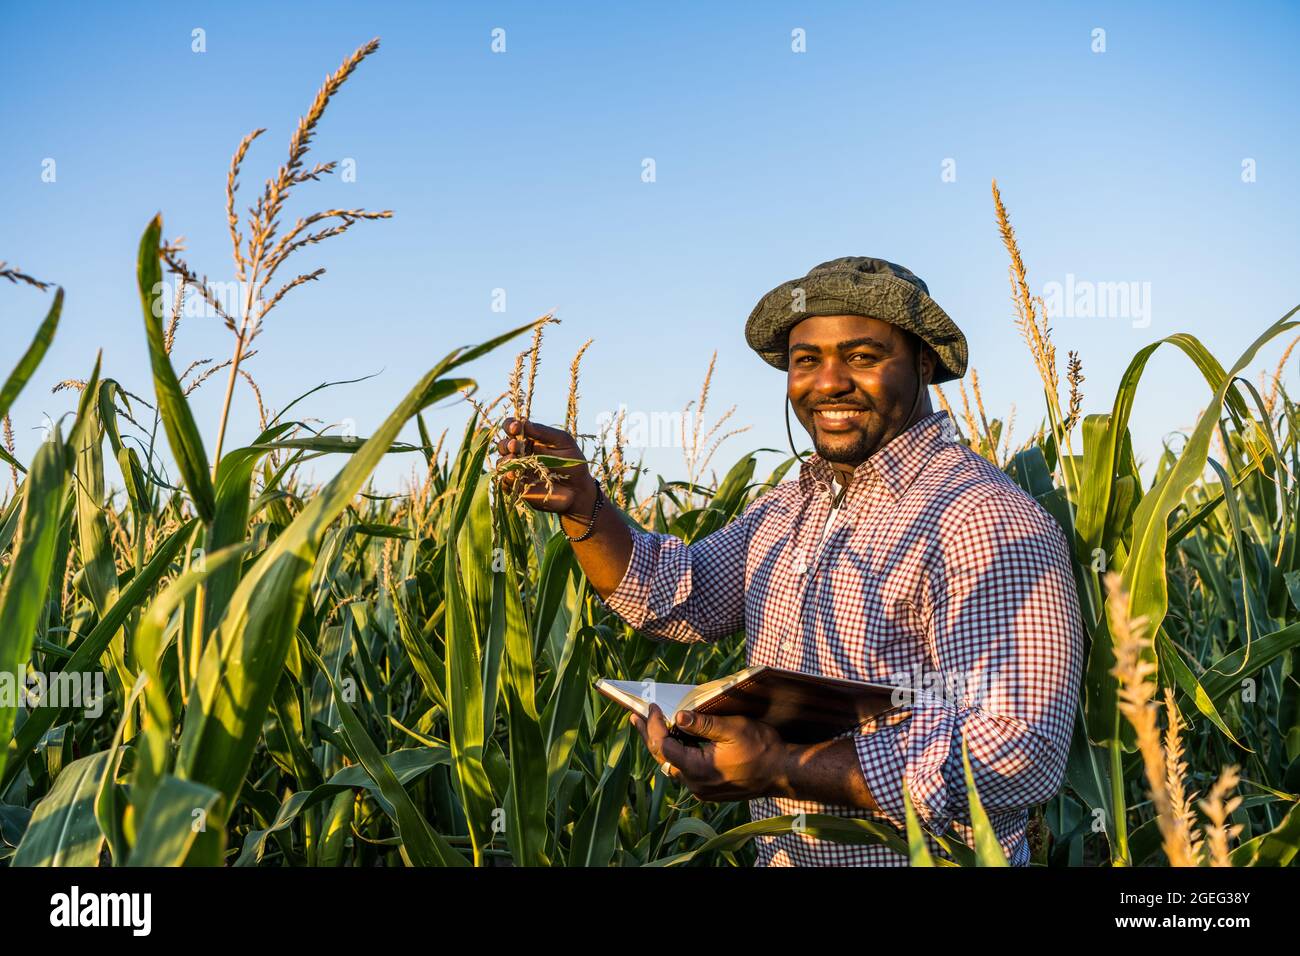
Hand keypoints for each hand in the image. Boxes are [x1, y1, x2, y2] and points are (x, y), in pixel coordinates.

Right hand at [495, 418, 593, 515]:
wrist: (578, 490)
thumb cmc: (573, 463)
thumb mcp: (562, 442)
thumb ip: (544, 432)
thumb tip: (524, 422)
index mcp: (530, 439)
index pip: (512, 428)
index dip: (510, 425)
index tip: (517, 427)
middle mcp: (521, 453)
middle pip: (504, 444)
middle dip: (507, 443)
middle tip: (515, 445)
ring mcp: (518, 470)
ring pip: (502, 463)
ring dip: (505, 459)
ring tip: (513, 458)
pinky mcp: (518, 487)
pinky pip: (505, 482)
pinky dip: (506, 477)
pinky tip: (513, 474)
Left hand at [629, 704, 792, 800]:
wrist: (784, 772)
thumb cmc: (762, 748)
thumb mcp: (733, 728)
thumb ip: (703, 723)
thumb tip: (678, 716)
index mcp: (698, 769)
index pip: (664, 746)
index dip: (654, 725)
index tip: (651, 707)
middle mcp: (696, 784)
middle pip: (663, 758)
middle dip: (649, 735)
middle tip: (635, 717)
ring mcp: (702, 789)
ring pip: (673, 765)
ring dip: (662, 744)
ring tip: (650, 725)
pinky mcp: (709, 789)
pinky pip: (685, 770)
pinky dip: (677, 753)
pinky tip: (676, 739)